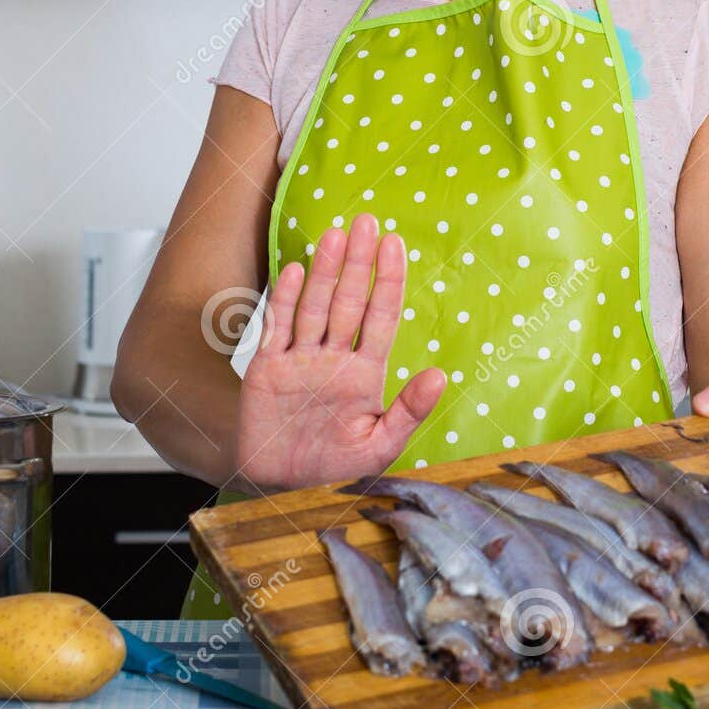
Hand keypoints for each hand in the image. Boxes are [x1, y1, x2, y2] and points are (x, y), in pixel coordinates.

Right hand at [231, 213, 445, 492]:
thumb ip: (409, 411)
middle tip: (365, 220)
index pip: (380, 316)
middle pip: (347, 300)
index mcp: (364, 374)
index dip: (387, 280)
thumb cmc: (335, 468)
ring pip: (314, 306)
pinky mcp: (267, 369)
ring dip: (324, 271)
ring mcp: (300, 360)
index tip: (394, 243)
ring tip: (334, 234)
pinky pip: (277, 328)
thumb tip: (441, 375)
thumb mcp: (381, 446)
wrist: (282, 488)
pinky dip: (285, 300)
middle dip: (357, 262)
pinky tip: (294, 270)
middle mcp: (334, 359)